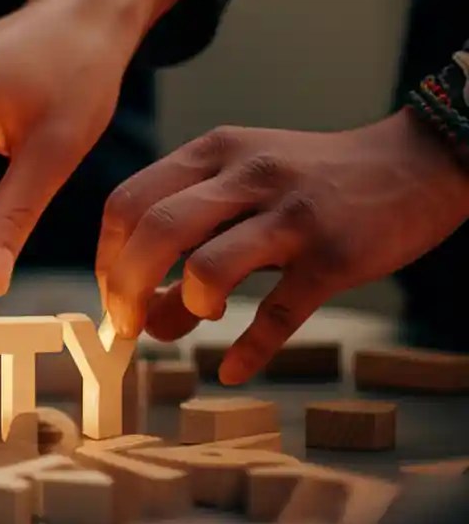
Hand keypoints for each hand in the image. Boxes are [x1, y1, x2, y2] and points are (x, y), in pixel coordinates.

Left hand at [98, 110, 468, 383]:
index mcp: (212, 152)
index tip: (112, 296)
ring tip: (199, 318)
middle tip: (128, 326)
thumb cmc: (309, 182)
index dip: (108, 257)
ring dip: (187, 307)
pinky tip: (233, 370)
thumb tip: (142, 312)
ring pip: (207, 267)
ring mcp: (290, 216)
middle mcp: (245, 177)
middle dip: (127, 288)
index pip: (128, 203)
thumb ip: (190, 237)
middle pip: (155, 232)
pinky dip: (249, 351)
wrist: (414, 164)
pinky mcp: (333, 257)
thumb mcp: (241, 186)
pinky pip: (278, 313)